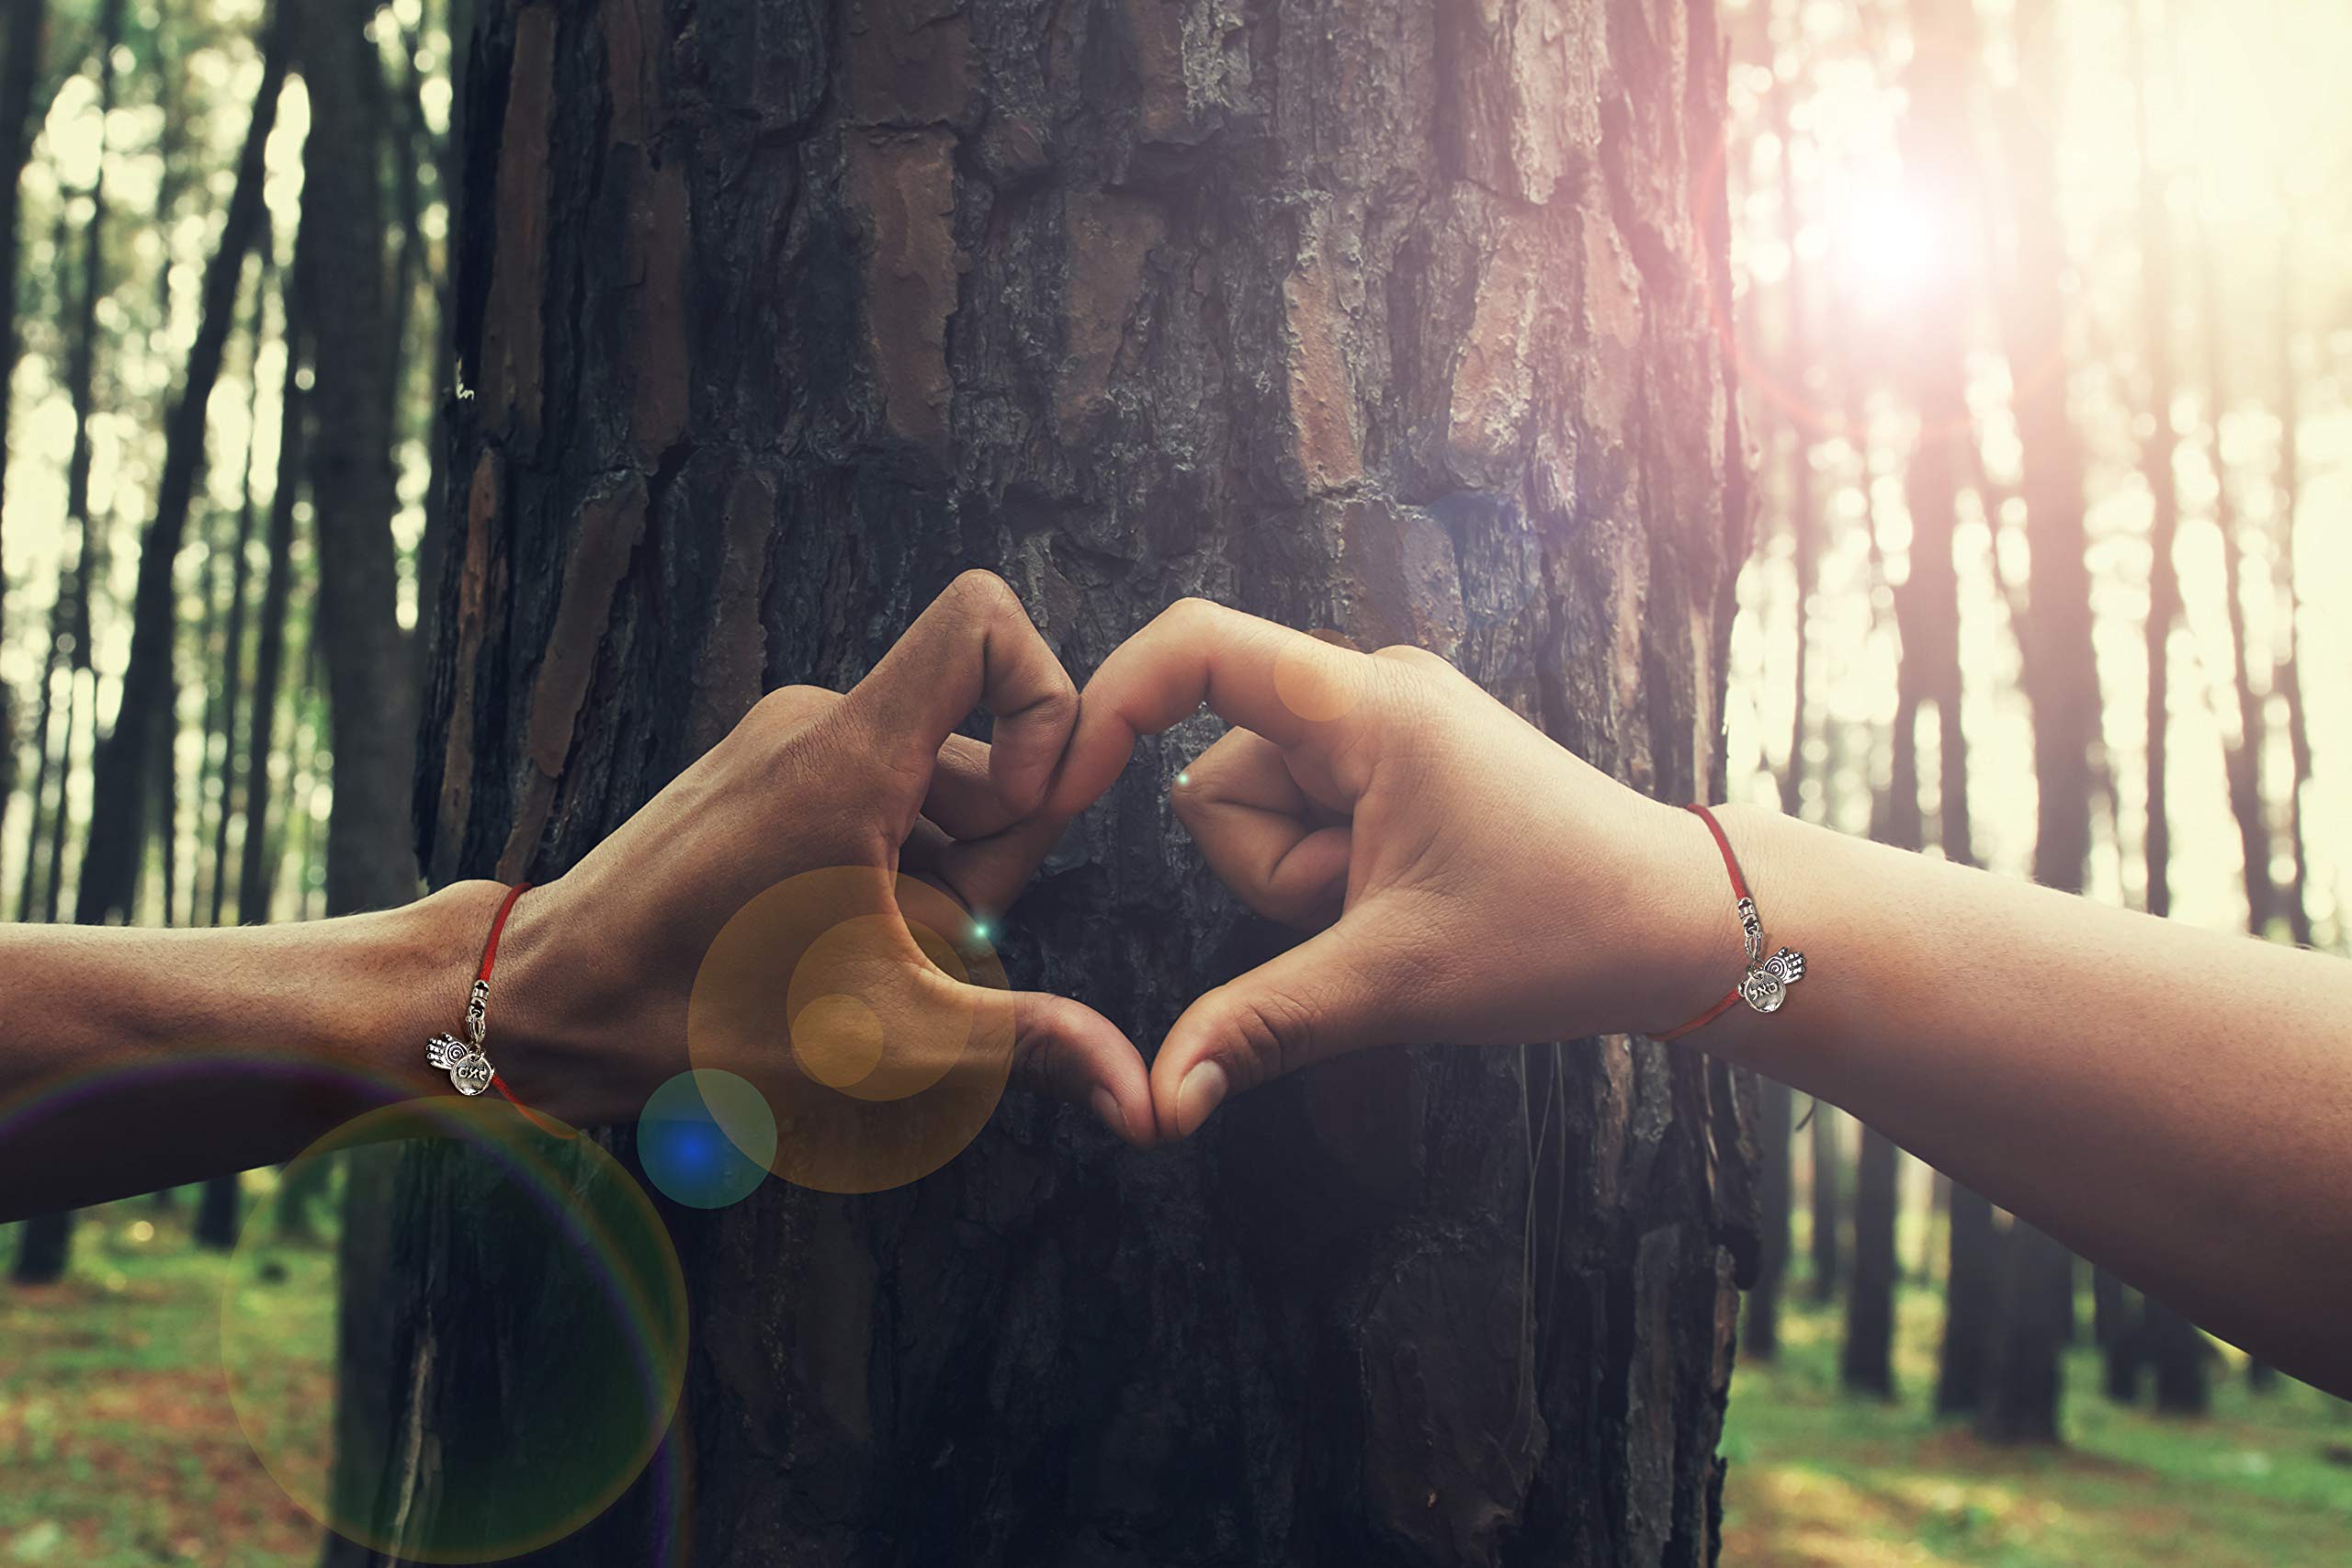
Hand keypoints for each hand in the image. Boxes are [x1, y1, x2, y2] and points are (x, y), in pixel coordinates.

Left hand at [491, 572, 1154, 1168]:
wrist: (544, 1004)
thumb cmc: (691, 1015)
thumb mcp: (883, 1042)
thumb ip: (1026, 1047)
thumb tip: (1145, 1103)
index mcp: (851, 753)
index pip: (983, 620)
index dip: (1047, 700)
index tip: (1029, 808)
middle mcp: (819, 723)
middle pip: (982, 750)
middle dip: (989, 861)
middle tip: (924, 948)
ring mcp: (788, 748)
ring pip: (934, 791)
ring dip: (942, 884)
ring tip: (870, 965)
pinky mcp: (766, 778)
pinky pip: (878, 801)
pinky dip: (892, 876)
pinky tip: (841, 953)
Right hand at [1045, 599, 1733, 1138]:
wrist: (1686, 928)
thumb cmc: (1564, 932)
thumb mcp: (1394, 983)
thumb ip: (1257, 1028)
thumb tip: (1155, 1105)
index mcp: (1367, 707)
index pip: (1196, 646)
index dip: (1109, 702)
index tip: (1064, 790)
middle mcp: (1369, 694)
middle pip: (1217, 774)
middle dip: (1270, 868)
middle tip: (1372, 906)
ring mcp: (1384, 729)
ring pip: (1255, 810)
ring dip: (1301, 881)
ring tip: (1400, 907)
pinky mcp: (1397, 766)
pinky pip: (1304, 819)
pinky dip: (1330, 876)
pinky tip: (1407, 900)